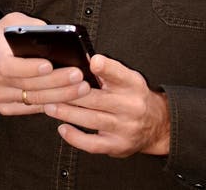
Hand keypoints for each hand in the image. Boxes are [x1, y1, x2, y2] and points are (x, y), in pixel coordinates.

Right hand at [0, 12, 91, 115]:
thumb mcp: (7, 24)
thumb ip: (29, 25)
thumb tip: (53, 33)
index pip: (11, 67)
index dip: (30, 68)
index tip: (49, 65)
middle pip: (28, 86)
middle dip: (56, 82)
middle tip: (78, 76)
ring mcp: (0, 98)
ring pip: (33, 100)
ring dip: (60, 96)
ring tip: (82, 88)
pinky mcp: (6, 109)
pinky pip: (31, 109)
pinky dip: (51, 105)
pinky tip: (69, 100)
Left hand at [43, 54, 169, 156]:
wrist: (156, 125)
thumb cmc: (134, 96)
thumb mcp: (128, 78)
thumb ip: (108, 70)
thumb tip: (81, 59)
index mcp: (132, 84)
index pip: (119, 74)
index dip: (106, 67)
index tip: (93, 61)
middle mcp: (130, 106)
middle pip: (97, 99)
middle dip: (72, 94)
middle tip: (52, 88)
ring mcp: (124, 128)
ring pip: (91, 120)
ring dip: (67, 113)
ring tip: (49, 106)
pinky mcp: (117, 146)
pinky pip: (93, 144)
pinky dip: (75, 137)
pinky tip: (62, 128)